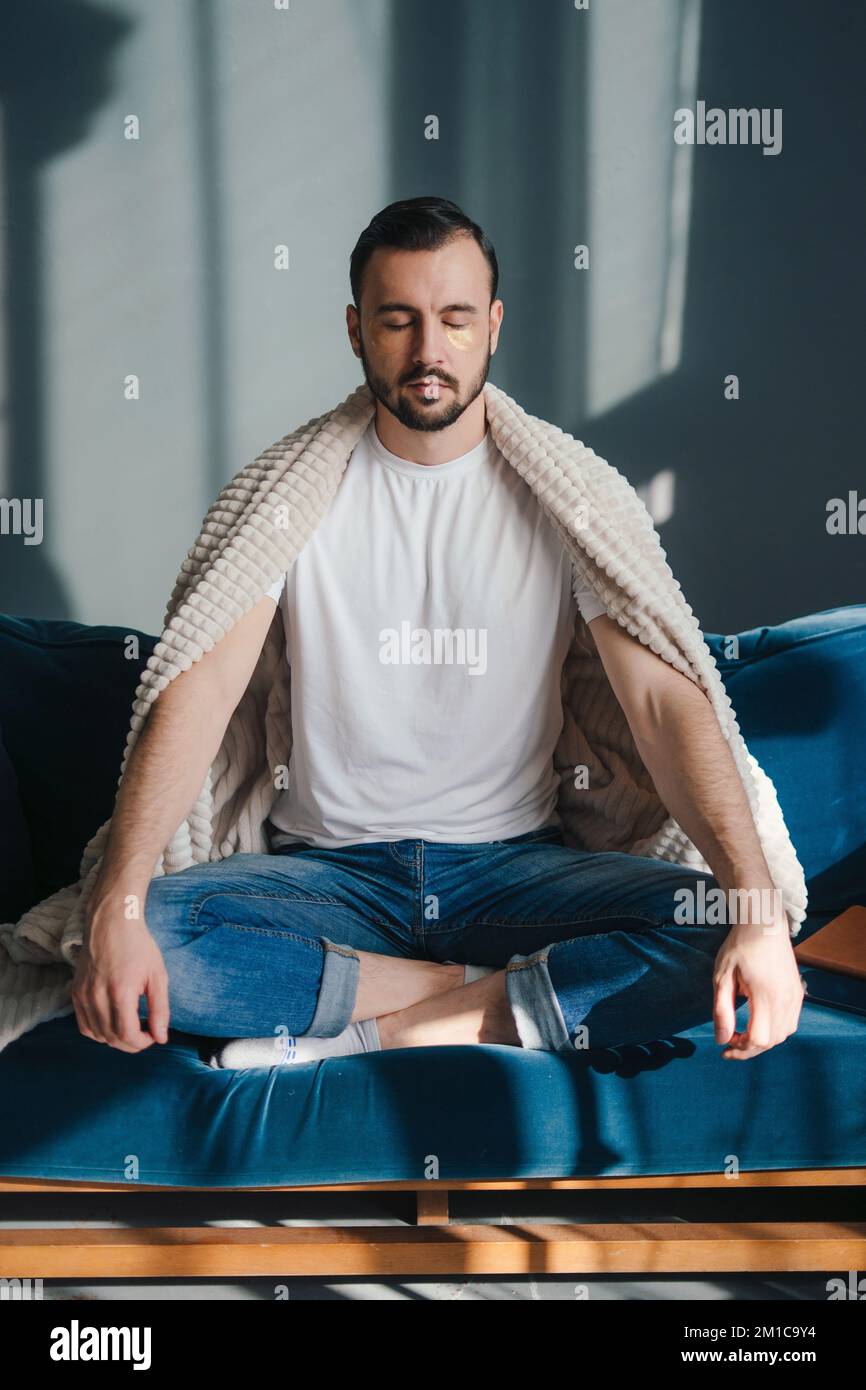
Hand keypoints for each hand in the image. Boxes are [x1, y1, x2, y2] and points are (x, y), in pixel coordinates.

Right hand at [72, 911, 169, 1053]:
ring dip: (115, 1039)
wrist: (111, 923)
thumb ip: (160, 1009)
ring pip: (97, 1035)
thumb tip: (161, 1038)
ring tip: (131, 1027)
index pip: (127, 1036)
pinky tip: (113, 1023)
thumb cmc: (138, 946)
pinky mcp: (75, 993)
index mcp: (120, 992)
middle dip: (132, 1044)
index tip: (153, 1035)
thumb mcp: (157, 976)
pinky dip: (99, 1031)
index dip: (143, 1043)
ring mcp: (83, 995)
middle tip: (145, 1034)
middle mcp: (97, 996)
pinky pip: (84, 1026)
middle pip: (112, 1039)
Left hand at [712, 913, 805, 1060]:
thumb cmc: (740, 947)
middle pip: (772, 1041)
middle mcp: (786, 1000)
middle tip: (729, 1044)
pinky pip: (790, 1023)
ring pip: (783, 1034)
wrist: (764, 924)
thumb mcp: (722, 977)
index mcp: (766, 995)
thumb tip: (721, 1040)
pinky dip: (775, 1031)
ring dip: (763, 1041)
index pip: (759, 1039)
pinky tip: (759, 1023)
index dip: (741, 1048)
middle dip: (749, 1048)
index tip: (724, 1045)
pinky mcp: (798, 993)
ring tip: (742, 1035)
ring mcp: (795, 997)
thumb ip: (722, 1010)